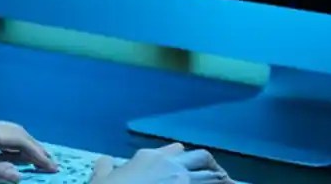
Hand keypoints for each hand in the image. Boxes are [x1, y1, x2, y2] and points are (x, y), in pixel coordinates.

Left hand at [0, 114, 55, 182]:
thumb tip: (19, 175)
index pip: (17, 139)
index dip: (37, 153)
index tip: (53, 169)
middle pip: (14, 131)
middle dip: (35, 147)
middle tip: (51, 165)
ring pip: (4, 130)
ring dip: (22, 144)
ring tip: (35, 160)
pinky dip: (7, 144)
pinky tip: (7, 155)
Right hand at [90, 143, 231, 182]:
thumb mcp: (100, 180)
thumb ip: (104, 168)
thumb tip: (104, 160)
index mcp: (149, 158)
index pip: (173, 150)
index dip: (182, 156)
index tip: (186, 163)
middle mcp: (172, 166)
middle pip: (201, 157)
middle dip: (210, 164)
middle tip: (217, 174)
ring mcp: (184, 182)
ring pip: (212, 176)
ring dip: (221, 180)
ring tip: (230, 183)